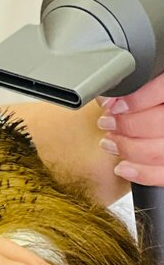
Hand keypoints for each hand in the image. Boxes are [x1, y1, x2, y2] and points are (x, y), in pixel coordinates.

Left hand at [97, 71, 163, 185]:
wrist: (161, 127)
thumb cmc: (154, 108)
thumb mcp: (154, 89)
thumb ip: (137, 89)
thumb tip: (107, 97)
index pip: (163, 90)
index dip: (138, 99)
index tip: (116, 105)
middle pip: (159, 123)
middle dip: (126, 125)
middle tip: (106, 123)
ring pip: (157, 152)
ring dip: (127, 148)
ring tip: (109, 142)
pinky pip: (162, 175)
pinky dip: (140, 174)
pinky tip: (122, 168)